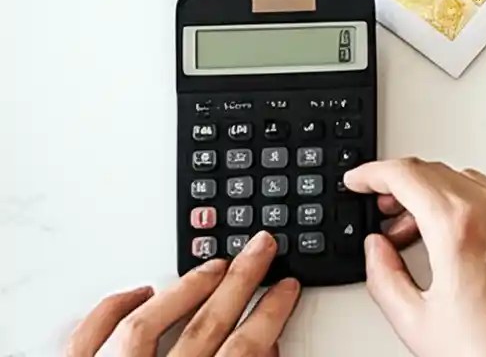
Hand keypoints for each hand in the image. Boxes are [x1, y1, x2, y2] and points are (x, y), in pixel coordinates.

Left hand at [68, 231, 299, 355]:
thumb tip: (269, 350)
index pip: (243, 349)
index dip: (271, 314)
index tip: (287, 289)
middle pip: (206, 324)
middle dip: (241, 281)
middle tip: (261, 248)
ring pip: (148, 323)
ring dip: (186, 288)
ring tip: (214, 265)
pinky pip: (89, 336)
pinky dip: (114, 307)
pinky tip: (139, 291)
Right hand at [343, 159, 485, 356]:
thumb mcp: (416, 321)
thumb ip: (384, 276)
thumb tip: (377, 249)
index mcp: (460, 228)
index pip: (407, 175)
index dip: (374, 174)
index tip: (360, 180)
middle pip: (437, 172)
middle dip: (402, 185)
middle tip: (381, 207)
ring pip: (470, 182)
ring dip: (436, 195)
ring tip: (416, 233)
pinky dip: (471, 207)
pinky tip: (458, 240)